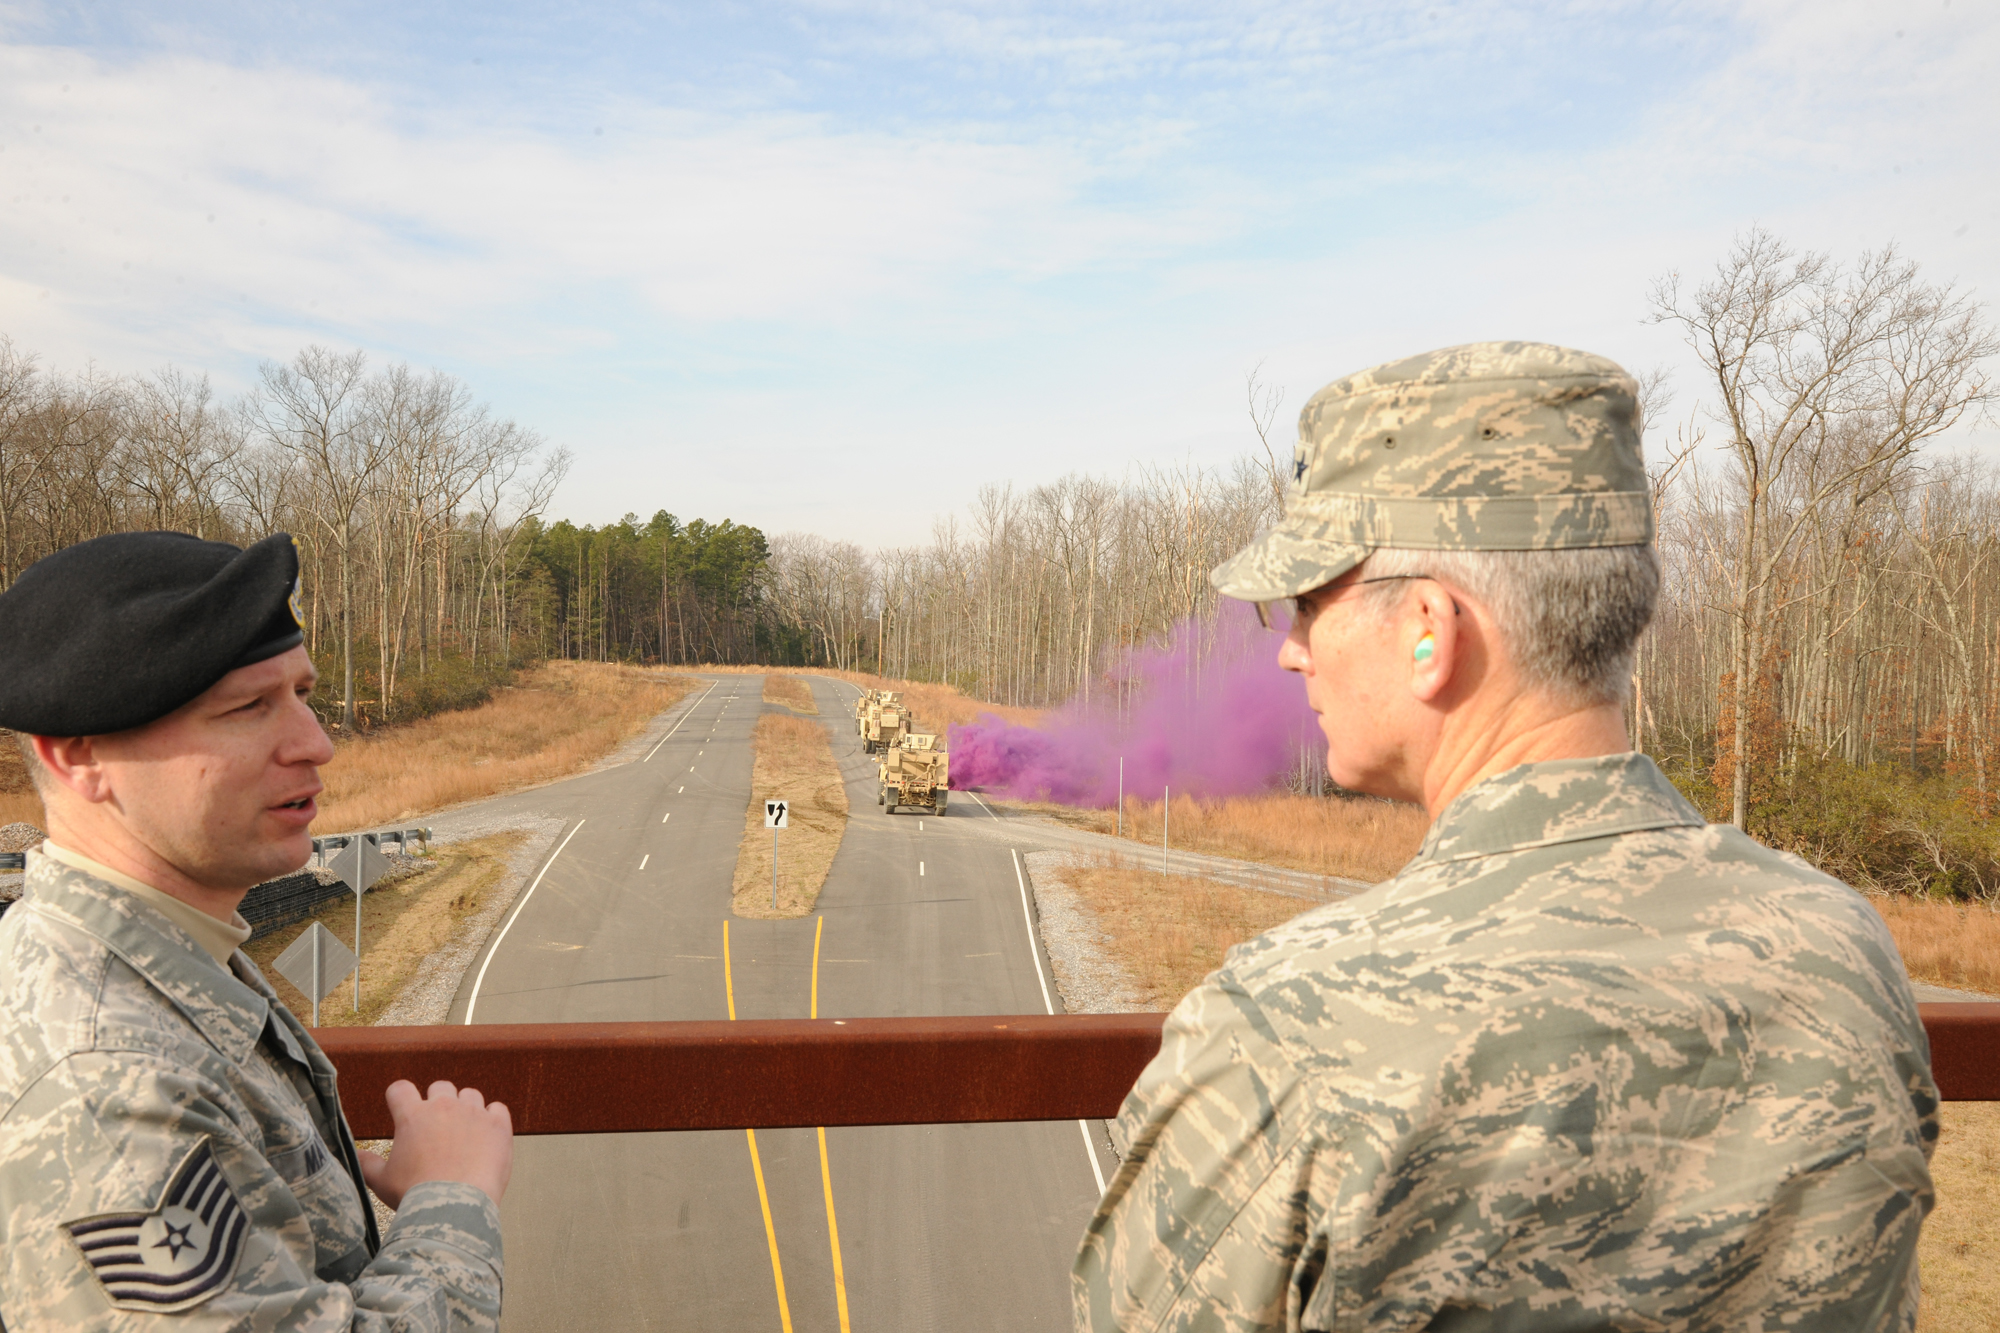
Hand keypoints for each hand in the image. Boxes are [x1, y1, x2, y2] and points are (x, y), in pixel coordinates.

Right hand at [356, 1080, 513, 1209]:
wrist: (454, 1207)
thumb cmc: (416, 1195)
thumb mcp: (381, 1181)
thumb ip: (367, 1164)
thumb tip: (358, 1155)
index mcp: (412, 1115)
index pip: (400, 1089)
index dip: (400, 1099)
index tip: (402, 1110)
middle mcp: (444, 1107)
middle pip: (439, 1087)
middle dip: (437, 1102)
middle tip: (436, 1127)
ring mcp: (474, 1113)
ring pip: (469, 1095)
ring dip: (466, 1108)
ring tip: (463, 1134)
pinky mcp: (498, 1125)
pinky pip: (498, 1109)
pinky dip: (492, 1119)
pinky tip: (487, 1136)